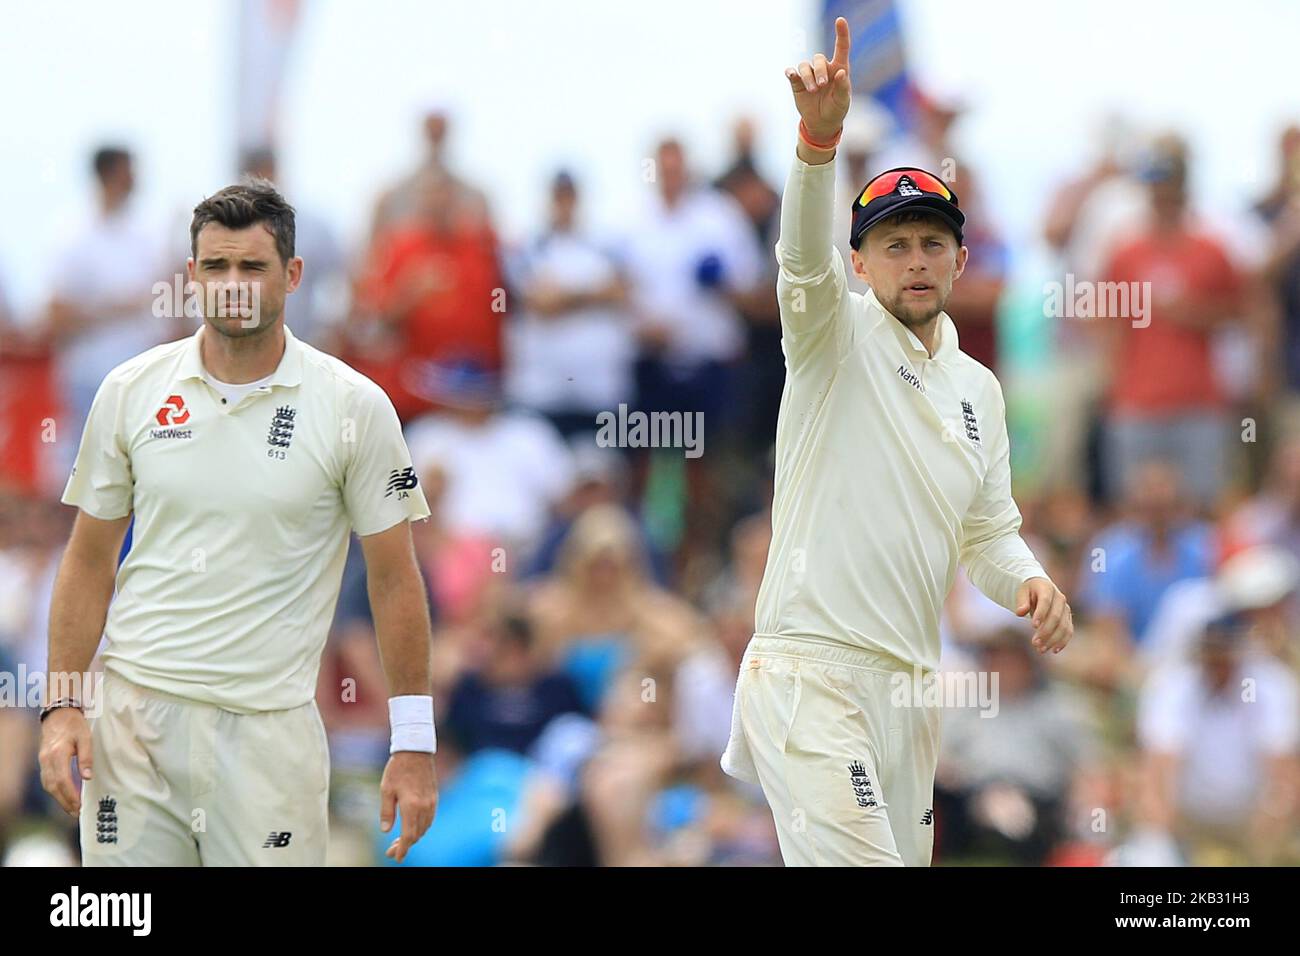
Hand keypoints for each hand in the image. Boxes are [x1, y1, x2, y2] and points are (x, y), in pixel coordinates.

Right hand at [38, 707, 92, 815]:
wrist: (58, 714)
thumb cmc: (74, 725)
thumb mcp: (85, 738)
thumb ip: (86, 757)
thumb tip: (87, 777)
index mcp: (58, 753)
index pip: (63, 780)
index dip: (70, 795)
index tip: (79, 805)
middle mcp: (47, 760)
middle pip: (53, 786)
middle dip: (64, 801)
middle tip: (76, 813)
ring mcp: (43, 761)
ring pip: (48, 785)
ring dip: (58, 799)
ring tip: (71, 809)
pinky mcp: (43, 762)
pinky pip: (46, 780)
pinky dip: (54, 791)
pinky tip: (62, 796)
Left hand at [379, 751, 438, 863]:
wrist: (416, 750)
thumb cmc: (398, 769)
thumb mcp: (386, 790)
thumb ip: (386, 812)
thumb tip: (385, 830)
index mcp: (411, 806)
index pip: (408, 836)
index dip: (402, 849)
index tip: (396, 857)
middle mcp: (424, 807)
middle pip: (417, 834)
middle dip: (405, 845)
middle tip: (392, 850)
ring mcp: (431, 802)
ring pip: (425, 828)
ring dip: (414, 837)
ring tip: (400, 840)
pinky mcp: (434, 797)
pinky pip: (430, 819)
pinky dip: (421, 827)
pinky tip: (412, 827)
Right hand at [785, 16, 851, 139]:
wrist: (821, 123)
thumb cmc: (836, 109)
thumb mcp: (843, 101)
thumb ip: (842, 87)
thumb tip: (840, 73)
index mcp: (838, 69)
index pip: (841, 47)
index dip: (841, 33)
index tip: (840, 20)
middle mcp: (823, 68)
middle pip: (819, 58)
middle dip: (819, 71)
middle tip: (821, 86)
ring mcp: (809, 75)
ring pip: (804, 66)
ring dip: (807, 77)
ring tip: (812, 91)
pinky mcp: (797, 83)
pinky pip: (792, 72)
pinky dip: (791, 72)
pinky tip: (791, 75)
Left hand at [1014, 577, 1072, 653]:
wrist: (1041, 588)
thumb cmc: (1029, 591)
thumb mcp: (1022, 592)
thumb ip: (1021, 601)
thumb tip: (1020, 612)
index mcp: (1047, 588)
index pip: (1045, 601)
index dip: (1040, 614)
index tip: (1033, 626)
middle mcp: (1060, 598)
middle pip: (1055, 617)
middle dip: (1046, 631)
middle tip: (1034, 643)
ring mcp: (1066, 608)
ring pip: (1063, 626)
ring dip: (1053, 639)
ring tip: (1041, 649)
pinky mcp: (1068, 618)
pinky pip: (1068, 631)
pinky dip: (1063, 641)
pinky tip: (1054, 650)